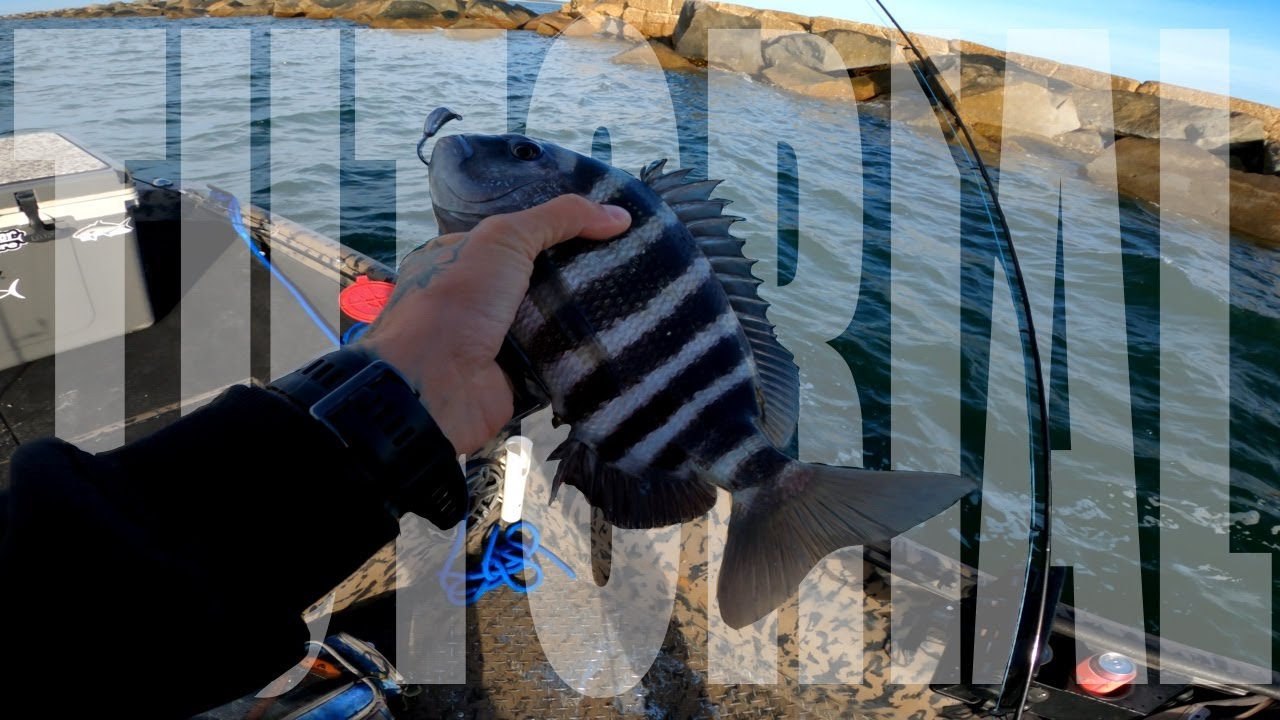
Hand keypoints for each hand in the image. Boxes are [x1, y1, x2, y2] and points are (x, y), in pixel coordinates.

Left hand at [357, 195, 631, 453]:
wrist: (435, 386)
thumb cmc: (458, 299)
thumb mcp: (503, 238)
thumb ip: (559, 219)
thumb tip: (621, 214)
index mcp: (461, 258)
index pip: (517, 236)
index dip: (560, 229)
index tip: (607, 227)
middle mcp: (477, 297)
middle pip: (540, 278)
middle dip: (580, 272)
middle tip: (632, 262)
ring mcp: (498, 338)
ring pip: (553, 319)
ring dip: (587, 313)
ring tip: (639, 297)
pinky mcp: (519, 375)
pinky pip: (559, 358)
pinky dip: (584, 352)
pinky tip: (622, 336)